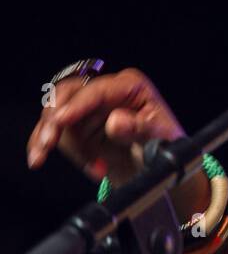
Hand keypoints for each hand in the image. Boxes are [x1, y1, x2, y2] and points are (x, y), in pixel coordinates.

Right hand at [27, 67, 210, 219]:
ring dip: (45, 135)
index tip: (61, 120)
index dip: (78, 104)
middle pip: (68, 94)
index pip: (98, 90)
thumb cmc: (164, 146)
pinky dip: (42, 145)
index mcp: (130, 86)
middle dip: (54, 117)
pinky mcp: (75, 125)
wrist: (156, 166)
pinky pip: (51, 131)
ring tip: (40, 157)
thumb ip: (139, 129)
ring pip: (54, 112)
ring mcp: (87, 107)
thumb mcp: (160, 138)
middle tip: (48, 142)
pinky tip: (37, 159)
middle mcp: (105, 92)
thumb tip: (115, 121)